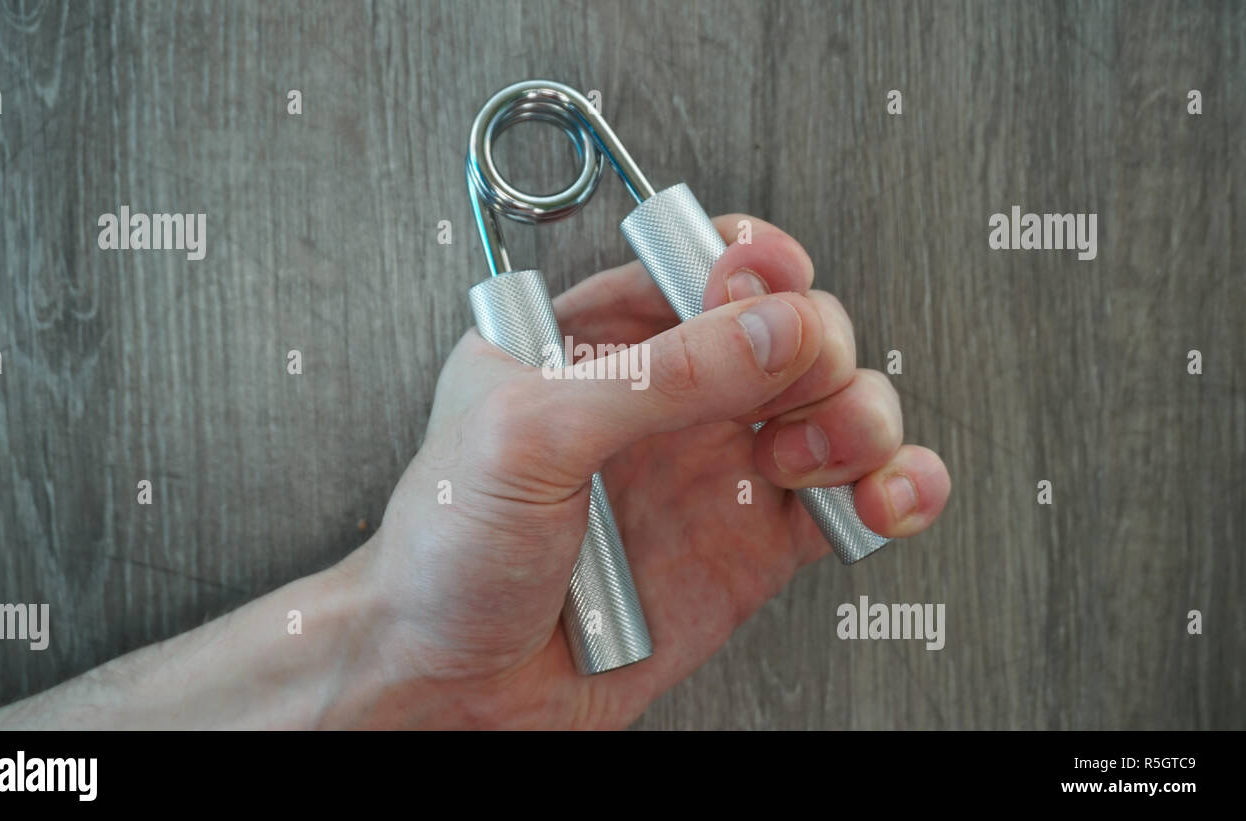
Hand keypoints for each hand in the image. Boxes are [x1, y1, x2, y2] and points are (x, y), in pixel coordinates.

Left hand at [344, 215, 950, 728]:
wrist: (457, 688)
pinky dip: (893, 491)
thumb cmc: (446, 553)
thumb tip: (770, 326)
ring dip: (861, 416)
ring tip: (818, 456)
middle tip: (790, 387)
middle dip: (816, 344)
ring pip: (835, 407)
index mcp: (595, 338)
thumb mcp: (529, 434)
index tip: (759, 293)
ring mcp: (716, 467)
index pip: (700, 262)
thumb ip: (656, 376)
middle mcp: (666, 396)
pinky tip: (889, 497)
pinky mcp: (753, 543)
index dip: (751, 266)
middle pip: (790, 328)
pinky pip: (847, 502)